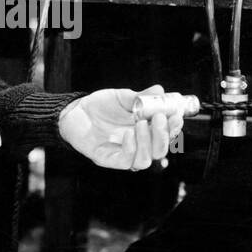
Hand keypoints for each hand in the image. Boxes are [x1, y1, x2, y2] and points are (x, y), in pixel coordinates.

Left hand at [58, 84, 186, 171]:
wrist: (75, 111)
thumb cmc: (101, 106)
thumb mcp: (122, 97)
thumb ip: (141, 96)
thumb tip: (160, 91)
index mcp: (145, 131)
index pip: (166, 136)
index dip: (174, 128)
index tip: (177, 115)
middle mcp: (137, 145)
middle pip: (159, 151)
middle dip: (164, 136)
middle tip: (162, 118)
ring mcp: (123, 154)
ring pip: (145, 161)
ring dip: (148, 143)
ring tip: (141, 124)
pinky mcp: (108, 159)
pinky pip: (125, 161)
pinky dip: (130, 148)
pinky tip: (128, 133)